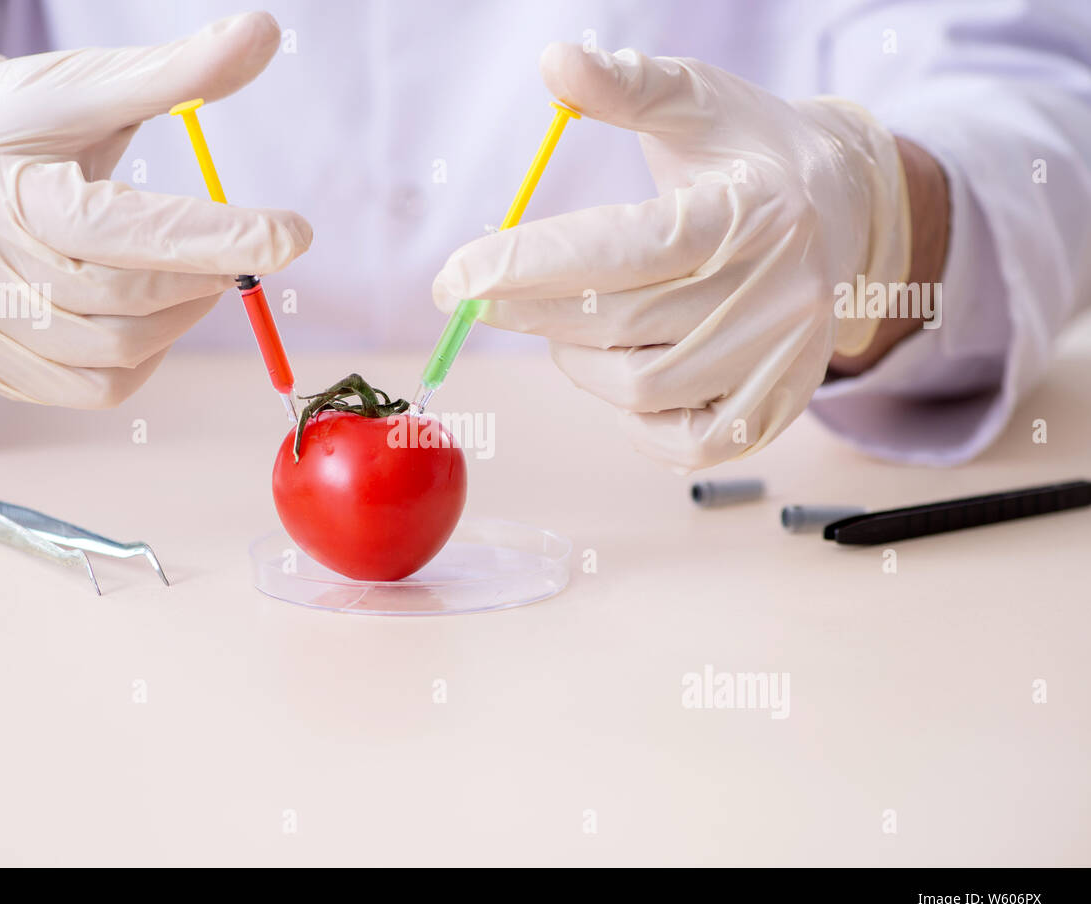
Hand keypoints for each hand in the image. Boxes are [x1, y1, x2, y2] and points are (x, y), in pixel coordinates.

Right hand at [0, 13, 309, 406]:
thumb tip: (264, 34)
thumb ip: (177, 73)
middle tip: (245, 253)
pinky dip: (143, 360)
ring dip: (179, 322)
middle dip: (203, 278)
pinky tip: (153, 318)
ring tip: (198, 279)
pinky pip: (91, 389)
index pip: (119, 228)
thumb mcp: (86, 89)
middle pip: (119, 301)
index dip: (214, 237)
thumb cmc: (14, 126)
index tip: (294, 235)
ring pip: (112, 356)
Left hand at [432, 44, 910, 470]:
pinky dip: (634, 418)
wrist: (848, 212)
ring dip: (576, 359)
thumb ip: (628, 84)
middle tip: (480, 294)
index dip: (531, 264)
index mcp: (757, 210)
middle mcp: (781, 291)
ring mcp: (785, 358)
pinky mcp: (778, 406)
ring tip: (565, 321)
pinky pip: (684, 443)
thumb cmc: (753, 154)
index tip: (454, 276)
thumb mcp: (698, 100)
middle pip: (620, 322)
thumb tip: (555, 61)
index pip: (626, 246)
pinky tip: (621, 368)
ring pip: (641, 386)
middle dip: (528, 309)